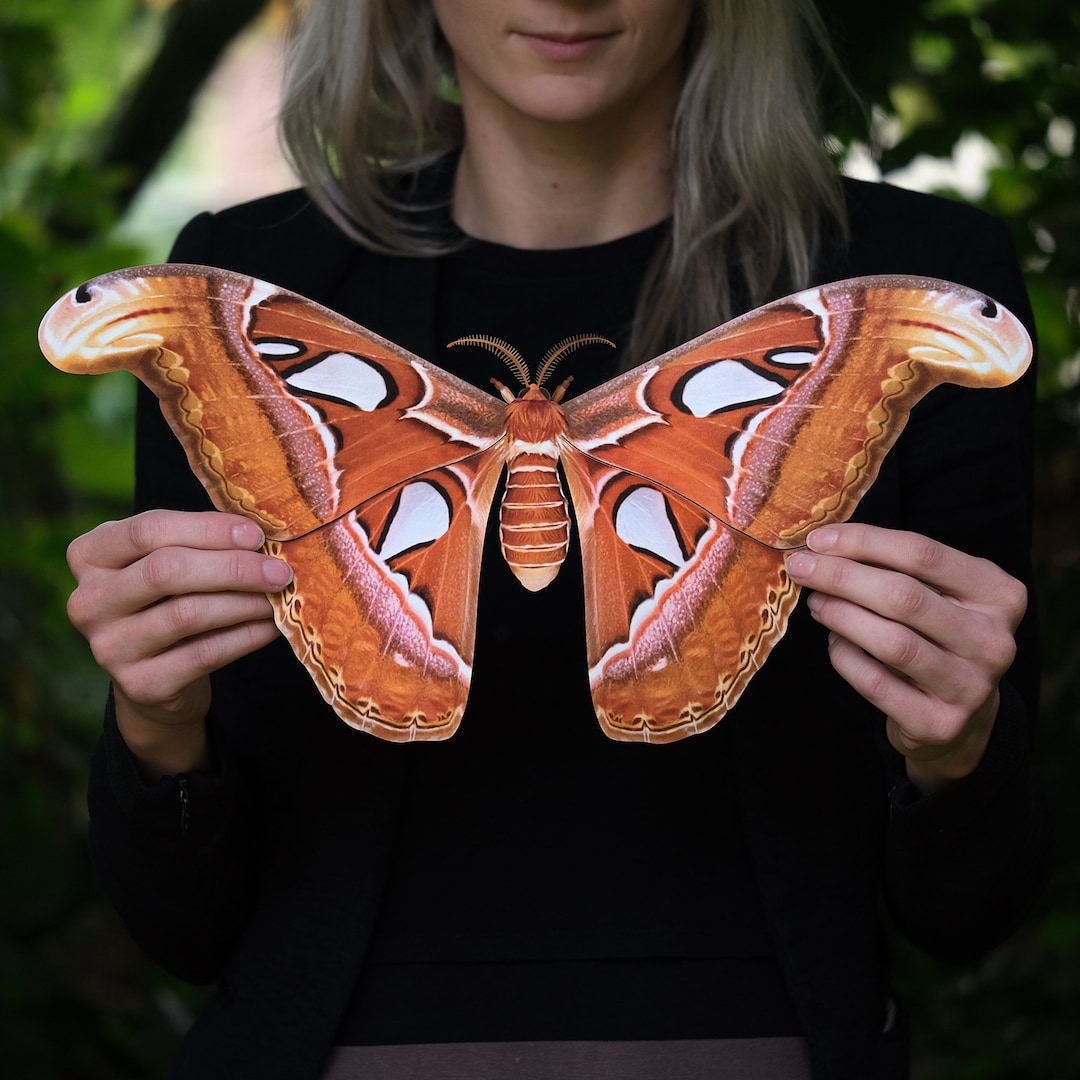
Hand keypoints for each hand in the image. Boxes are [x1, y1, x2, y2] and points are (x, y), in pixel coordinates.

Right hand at [67, 510, 292, 776]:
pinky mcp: (140, 684)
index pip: (148, 530)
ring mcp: (109, 647)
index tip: (256, 535)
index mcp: (89, 555)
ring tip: (278, 597)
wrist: (157, 676)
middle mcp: (88, 601)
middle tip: (279, 570)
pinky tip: (270, 627)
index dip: (208, 529)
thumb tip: (260, 533)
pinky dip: (245, 637)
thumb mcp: (167, 561)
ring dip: (244, 602)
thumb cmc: (166, 600)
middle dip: (233, 568)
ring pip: (188, 614)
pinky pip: (205, 654)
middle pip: (166, 571)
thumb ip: (198, 542)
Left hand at [786, 523, 1026, 794]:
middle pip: (904, 596)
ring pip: (891, 642)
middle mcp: (993, 640)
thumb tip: (824, 545)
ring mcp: (970, 687)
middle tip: (801, 568)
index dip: (864, 542)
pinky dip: (844, 656)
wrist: (959, 717)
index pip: (923, 554)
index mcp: (999, 594)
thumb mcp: (937, 594)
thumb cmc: (936, 637)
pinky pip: (875, 683)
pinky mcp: (939, 723)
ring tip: (816, 603)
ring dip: (840, 615)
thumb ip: (894, 567)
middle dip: (841, 577)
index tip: (817, 539)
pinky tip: (834, 640)